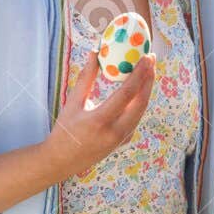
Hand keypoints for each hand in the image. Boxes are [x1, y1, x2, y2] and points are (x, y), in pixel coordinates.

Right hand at [45, 48, 155, 177]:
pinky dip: (139, 102)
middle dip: (148, 80)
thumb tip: (95, 53)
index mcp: (100, 120)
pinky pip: (135, 119)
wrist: (62, 160)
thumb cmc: (64, 130)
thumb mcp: (72, 102)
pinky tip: (139, 89)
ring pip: (140, 111)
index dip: (139, 74)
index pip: (126, 94)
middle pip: (140, 103)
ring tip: (148, 71)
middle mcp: (114, 132)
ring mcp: (121, 139)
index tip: (146, 57)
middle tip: (150, 60)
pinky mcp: (123, 142)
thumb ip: (86, 78)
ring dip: (146, 90)